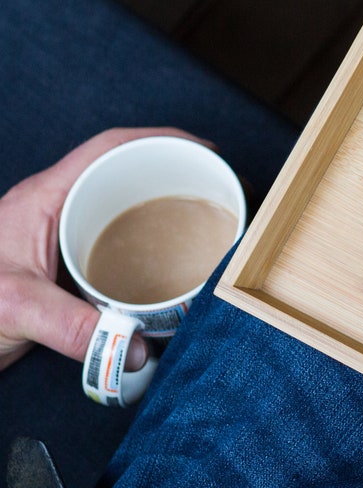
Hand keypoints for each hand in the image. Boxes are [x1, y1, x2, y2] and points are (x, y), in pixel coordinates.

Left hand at [0, 128, 206, 372]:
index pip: (109, 148)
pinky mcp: (69, 272)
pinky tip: (169, 276)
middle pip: (126, 175)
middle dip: (174, 175)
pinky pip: (119, 251)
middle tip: (216, 192)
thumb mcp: (15, 307)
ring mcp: (65, 240)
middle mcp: (60, 212)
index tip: (202, 149)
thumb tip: (135, 348)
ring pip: (125, 213)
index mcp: (47, 198)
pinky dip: (150, 256)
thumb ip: (72, 327)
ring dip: (164, 216)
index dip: (159, 140)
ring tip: (204, 228)